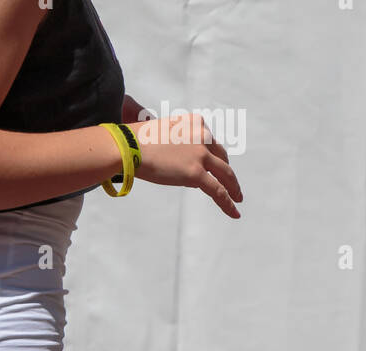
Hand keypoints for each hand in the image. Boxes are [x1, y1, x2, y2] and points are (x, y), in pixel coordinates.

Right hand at [128, 114, 242, 218]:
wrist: (128, 146)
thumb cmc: (134, 141)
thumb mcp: (160, 133)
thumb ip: (172, 142)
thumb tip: (171, 158)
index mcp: (195, 123)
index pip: (209, 142)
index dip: (213, 157)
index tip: (213, 168)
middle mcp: (202, 135)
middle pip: (221, 157)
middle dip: (227, 172)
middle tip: (231, 184)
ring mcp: (200, 155)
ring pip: (225, 174)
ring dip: (233, 188)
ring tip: (238, 199)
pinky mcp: (195, 173)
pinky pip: (217, 191)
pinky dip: (228, 202)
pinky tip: (235, 213)